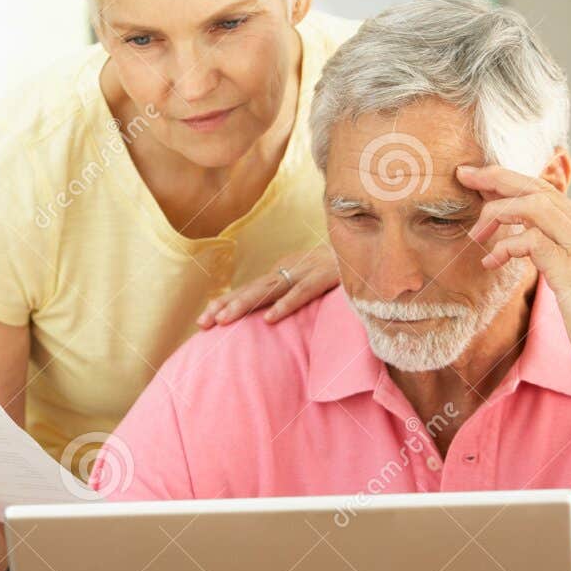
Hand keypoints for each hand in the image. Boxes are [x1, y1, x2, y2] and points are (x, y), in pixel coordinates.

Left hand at [195, 246, 337, 327]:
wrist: (369, 247)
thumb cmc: (339, 268)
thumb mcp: (309, 280)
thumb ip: (291, 292)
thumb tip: (269, 314)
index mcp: (284, 272)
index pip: (249, 289)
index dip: (225, 302)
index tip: (201, 321)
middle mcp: (289, 270)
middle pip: (252, 289)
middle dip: (225, 305)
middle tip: (202, 323)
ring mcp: (306, 272)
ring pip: (270, 290)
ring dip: (245, 305)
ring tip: (224, 320)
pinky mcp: (325, 277)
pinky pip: (302, 293)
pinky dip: (286, 304)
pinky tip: (269, 319)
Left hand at [457, 164, 570, 397]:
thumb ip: (565, 264)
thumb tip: (534, 252)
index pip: (552, 194)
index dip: (514, 182)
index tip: (483, 181)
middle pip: (541, 189)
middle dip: (498, 177)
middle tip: (465, 175)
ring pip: (535, 206)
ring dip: (497, 211)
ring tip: (475, 233)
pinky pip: (532, 241)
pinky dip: (506, 245)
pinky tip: (492, 261)